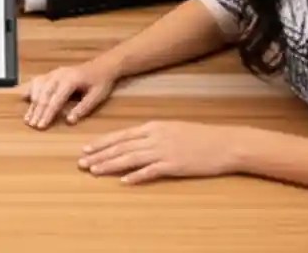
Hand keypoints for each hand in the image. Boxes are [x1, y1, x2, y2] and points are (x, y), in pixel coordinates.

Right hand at [22, 59, 118, 128]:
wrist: (102, 66)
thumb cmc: (101, 82)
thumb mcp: (97, 96)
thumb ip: (83, 108)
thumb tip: (69, 121)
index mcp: (70, 81)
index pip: (55, 100)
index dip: (48, 114)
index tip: (41, 126)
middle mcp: (59, 75)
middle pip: (44, 95)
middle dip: (37, 111)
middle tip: (32, 125)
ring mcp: (54, 73)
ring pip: (38, 87)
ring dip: (32, 103)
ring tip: (28, 117)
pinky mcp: (52, 74)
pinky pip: (37, 81)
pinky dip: (31, 90)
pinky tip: (25, 99)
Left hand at [78, 121, 240, 183]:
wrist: (225, 143)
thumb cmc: (200, 136)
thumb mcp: (173, 128)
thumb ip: (153, 134)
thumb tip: (134, 142)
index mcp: (154, 126)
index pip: (121, 135)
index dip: (102, 143)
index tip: (86, 148)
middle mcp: (155, 137)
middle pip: (121, 147)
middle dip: (99, 155)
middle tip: (81, 163)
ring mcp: (164, 151)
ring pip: (130, 158)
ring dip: (110, 165)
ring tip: (94, 171)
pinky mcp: (175, 165)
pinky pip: (151, 171)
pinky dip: (136, 176)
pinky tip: (123, 181)